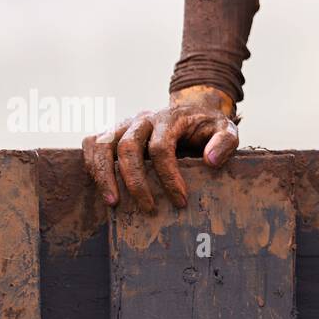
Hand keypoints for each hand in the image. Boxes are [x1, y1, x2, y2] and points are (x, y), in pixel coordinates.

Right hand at [81, 85, 238, 212]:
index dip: (168, 176)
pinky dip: (92, 164)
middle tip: (148, 208)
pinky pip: (93, 143)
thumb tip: (210, 161)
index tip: (180, 201)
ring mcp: (125, 124)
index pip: (161, 147)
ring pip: (103, 144)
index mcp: (169, 118)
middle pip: (128, 146)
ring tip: (113, 202)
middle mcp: (143, 119)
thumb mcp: (226, 130)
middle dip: (136, 181)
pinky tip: (102, 187)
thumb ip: (225, 142)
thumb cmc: (208, 127)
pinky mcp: (114, 132)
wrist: (192, 110)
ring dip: (104, 174)